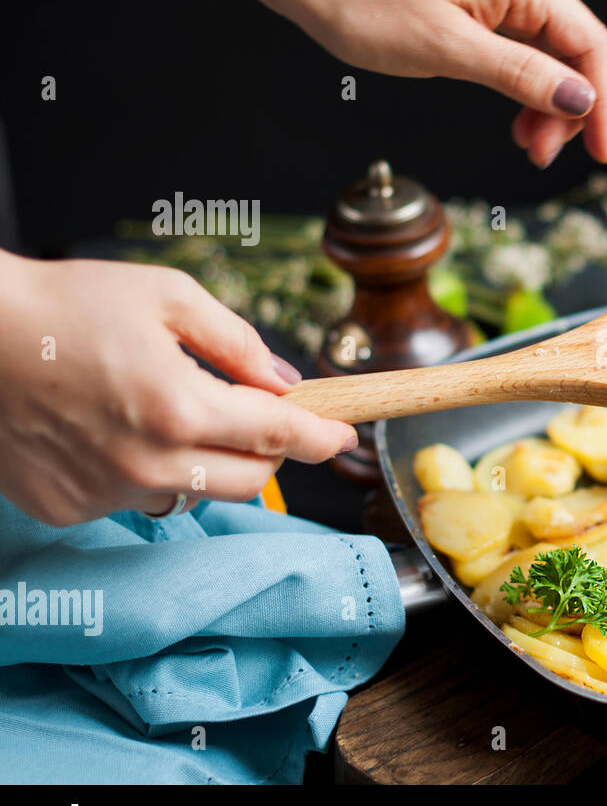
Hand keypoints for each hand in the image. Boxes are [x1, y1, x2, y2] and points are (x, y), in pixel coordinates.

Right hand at [0, 253, 355, 525]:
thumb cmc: (65, 304)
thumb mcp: (167, 298)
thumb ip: (237, 342)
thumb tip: (283, 380)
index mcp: (179, 408)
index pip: (279, 436)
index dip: (322, 437)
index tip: (343, 437)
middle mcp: (146, 463)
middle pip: (250, 482)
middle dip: (270, 452)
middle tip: (260, 418)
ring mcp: (105, 493)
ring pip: (193, 495)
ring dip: (204, 463)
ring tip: (166, 413)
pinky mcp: (69, 508)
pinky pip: (134, 499)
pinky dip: (143, 472)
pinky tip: (112, 432)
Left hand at [136, 0, 606, 167]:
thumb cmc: (365, 1)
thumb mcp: (448, 50)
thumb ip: (521, 74)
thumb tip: (580, 98)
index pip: (591, 45)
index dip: (604, 103)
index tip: (602, 152)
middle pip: (575, 54)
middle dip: (570, 111)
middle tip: (541, 155)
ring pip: (549, 57)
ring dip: (546, 106)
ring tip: (525, 144)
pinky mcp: (476, 6)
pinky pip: (520, 52)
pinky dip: (522, 90)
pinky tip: (512, 117)